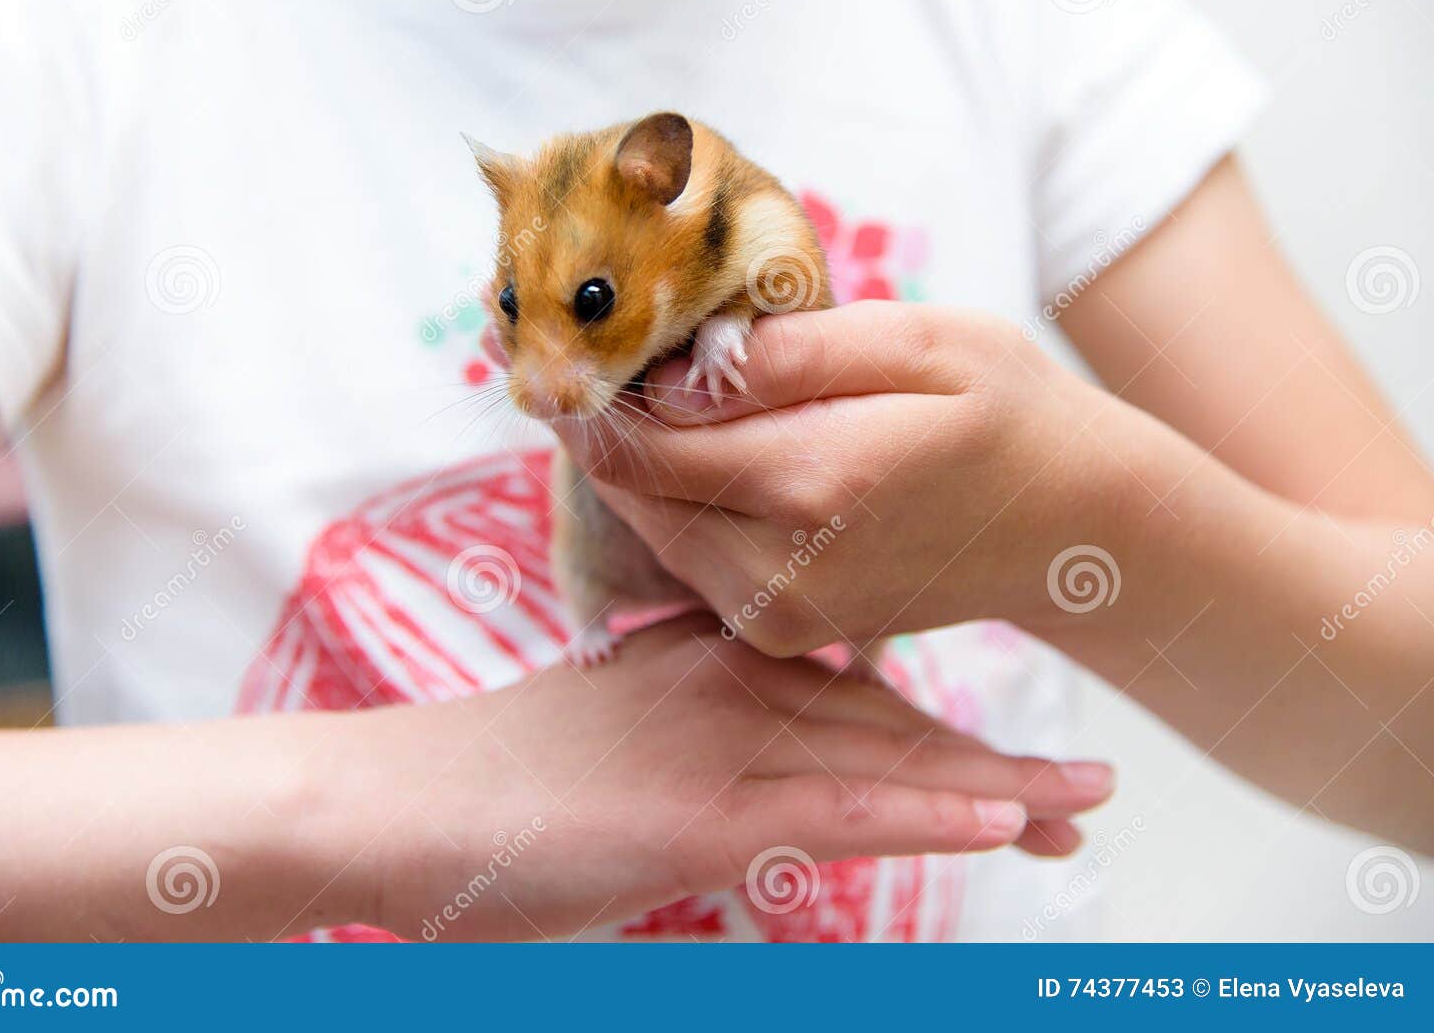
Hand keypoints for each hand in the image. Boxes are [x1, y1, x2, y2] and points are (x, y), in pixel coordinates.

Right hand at [341, 616, 1112, 939]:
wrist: (391, 800)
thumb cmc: (491, 779)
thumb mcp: (606, 735)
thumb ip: (681, 731)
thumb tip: (731, 765)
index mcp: (706, 659)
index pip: (851, 682)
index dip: (937, 722)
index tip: (1008, 759)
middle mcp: (727, 683)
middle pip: (889, 718)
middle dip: (993, 762)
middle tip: (1086, 790)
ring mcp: (716, 744)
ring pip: (885, 759)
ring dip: (997, 785)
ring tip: (1084, 804)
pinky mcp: (699, 814)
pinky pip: (838, 810)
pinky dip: (926, 811)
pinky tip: (1001, 819)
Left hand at [553, 300, 1149, 656]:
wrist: (1074, 528)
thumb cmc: (1007, 412)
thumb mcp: (920, 344)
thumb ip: (792, 356)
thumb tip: (673, 378)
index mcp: (814, 483)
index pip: (645, 444)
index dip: (591, 390)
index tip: (556, 337)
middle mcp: (782, 570)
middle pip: (635, 490)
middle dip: (607, 420)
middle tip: (596, 351)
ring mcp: (780, 613)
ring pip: (652, 525)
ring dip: (640, 461)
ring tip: (655, 388)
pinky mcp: (782, 630)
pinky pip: (689, 556)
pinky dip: (679, 500)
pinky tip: (707, 446)